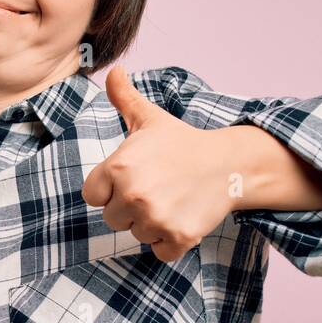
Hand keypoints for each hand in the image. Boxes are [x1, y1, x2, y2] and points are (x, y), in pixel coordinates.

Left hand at [81, 65, 235, 263]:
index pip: (93, 195)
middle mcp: (134, 195)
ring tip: (172, 199)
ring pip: (136, 234)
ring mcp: (157, 219)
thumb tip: (113, 70)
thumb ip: (124, 98)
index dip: (110, 188)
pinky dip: (170, 242)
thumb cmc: (182, 143)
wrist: (229, 164)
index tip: (132, 177)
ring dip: (151, 223)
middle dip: (130, 207)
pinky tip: (182, 217)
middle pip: (113, 218)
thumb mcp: (149, 119)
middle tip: (157, 188)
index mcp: (118, 168)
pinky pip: (159, 252)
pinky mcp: (179, 238)